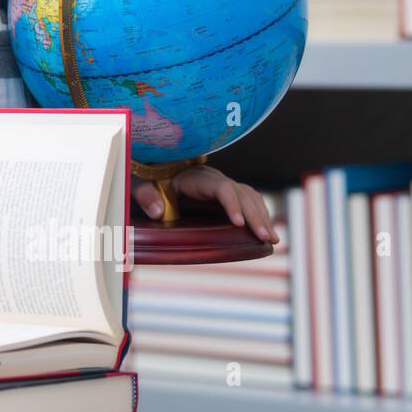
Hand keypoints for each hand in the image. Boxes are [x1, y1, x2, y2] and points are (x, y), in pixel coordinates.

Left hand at [133, 164, 279, 242]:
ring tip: (272, 239)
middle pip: (241, 193)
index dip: (232, 203)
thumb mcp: (139, 185)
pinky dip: (260, 214)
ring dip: (262, 216)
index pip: (221, 187)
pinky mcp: (224, 196)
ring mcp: (221, 186)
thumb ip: (145, 195)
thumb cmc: (145, 180)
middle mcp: (213, 179)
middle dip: (255, 215)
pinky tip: (266, 231)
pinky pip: (248, 201)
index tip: (238, 223)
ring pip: (249, 197)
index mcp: (195, 176)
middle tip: (265, 237)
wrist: (151, 171)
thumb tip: (157, 211)